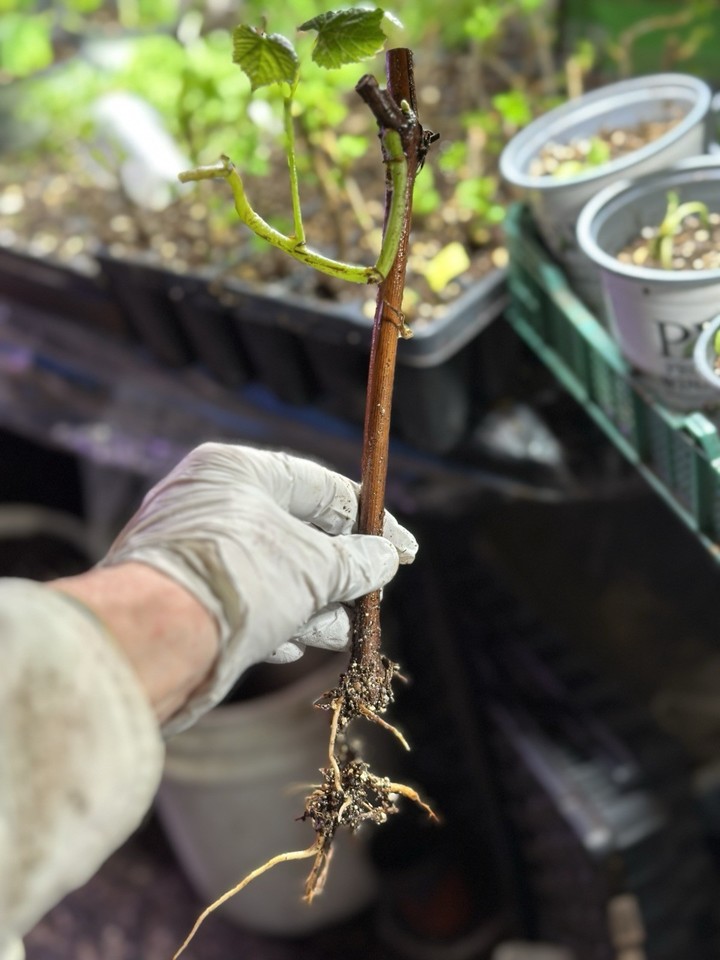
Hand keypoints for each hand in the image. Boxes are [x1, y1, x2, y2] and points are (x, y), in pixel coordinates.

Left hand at [97, 444, 416, 730]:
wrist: (154, 643)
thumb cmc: (239, 581)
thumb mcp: (313, 566)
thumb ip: (356, 560)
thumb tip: (386, 559)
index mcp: (237, 472)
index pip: (319, 487)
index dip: (369, 520)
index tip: (403, 551)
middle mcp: (211, 504)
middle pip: (296, 533)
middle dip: (340, 571)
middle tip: (373, 596)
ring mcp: (194, 551)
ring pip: (272, 573)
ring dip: (314, 604)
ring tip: (343, 629)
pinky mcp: (184, 597)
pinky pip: (242, 601)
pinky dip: (274, 621)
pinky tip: (292, 644)